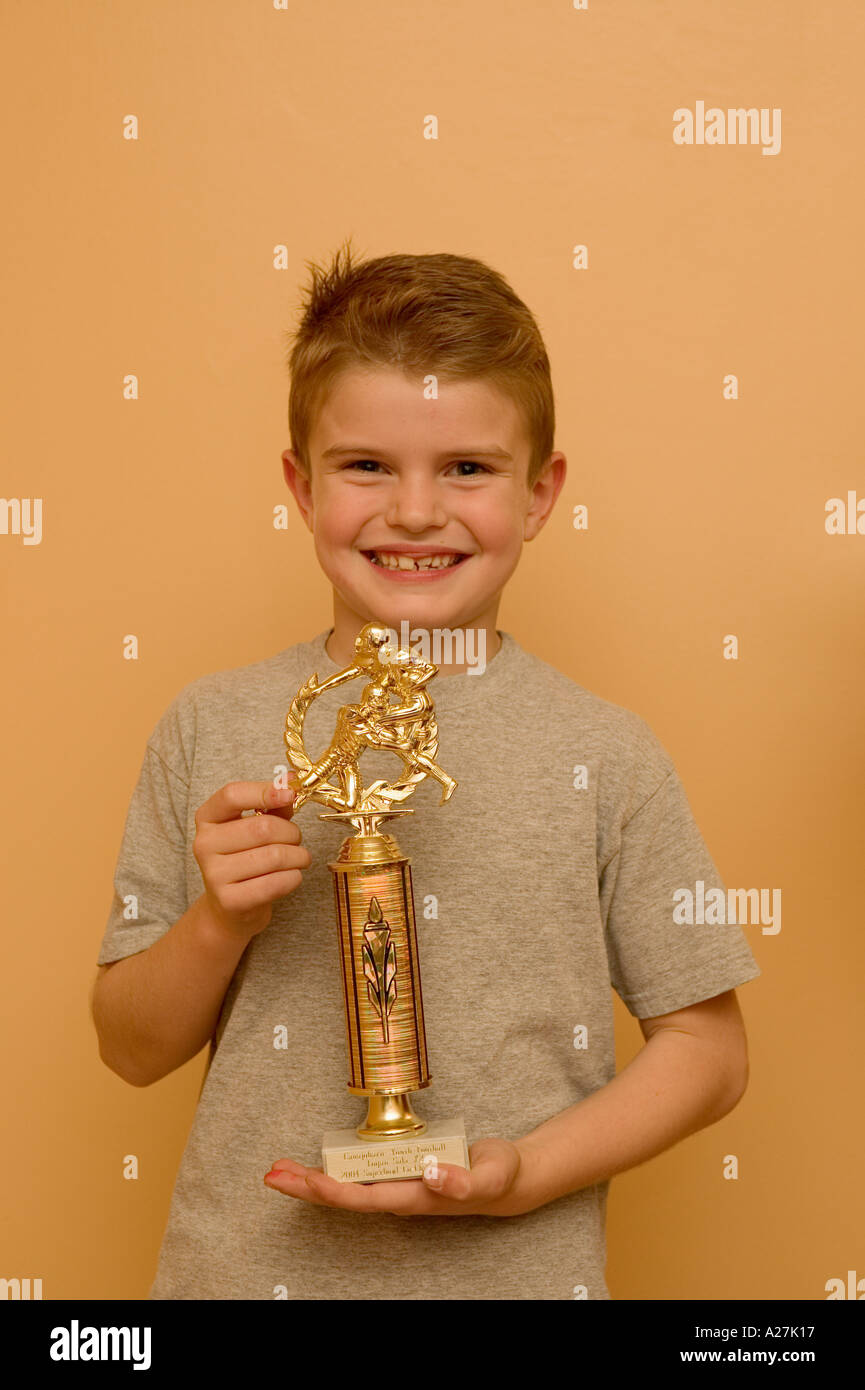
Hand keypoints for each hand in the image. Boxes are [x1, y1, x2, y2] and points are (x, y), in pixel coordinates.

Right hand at [193, 778, 309, 939]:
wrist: (230, 907)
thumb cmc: (246, 857)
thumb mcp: (255, 825)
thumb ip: (273, 803)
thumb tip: (291, 780)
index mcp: (207, 818)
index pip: (232, 794)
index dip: (264, 791)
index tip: (290, 793)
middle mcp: (204, 844)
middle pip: (262, 828)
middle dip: (292, 833)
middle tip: (297, 840)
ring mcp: (213, 874)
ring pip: (274, 856)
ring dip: (298, 856)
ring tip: (298, 858)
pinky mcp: (229, 900)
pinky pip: (275, 883)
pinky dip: (294, 878)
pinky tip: (292, 876)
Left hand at [263, 1138, 539, 1216]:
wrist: (510, 1180)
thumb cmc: (499, 1176)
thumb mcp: (491, 1174)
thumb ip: (464, 1180)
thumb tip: (431, 1174)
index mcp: (416, 1197)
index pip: (365, 1198)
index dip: (333, 1191)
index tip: (306, 1182)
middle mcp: (401, 1196)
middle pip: (345, 1197)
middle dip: (307, 1187)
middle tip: (272, 1175)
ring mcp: (399, 1187)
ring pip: (347, 1187)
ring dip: (312, 1180)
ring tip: (280, 1170)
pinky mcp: (401, 1174)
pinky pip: (358, 1175)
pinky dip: (332, 1169)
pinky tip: (315, 1165)